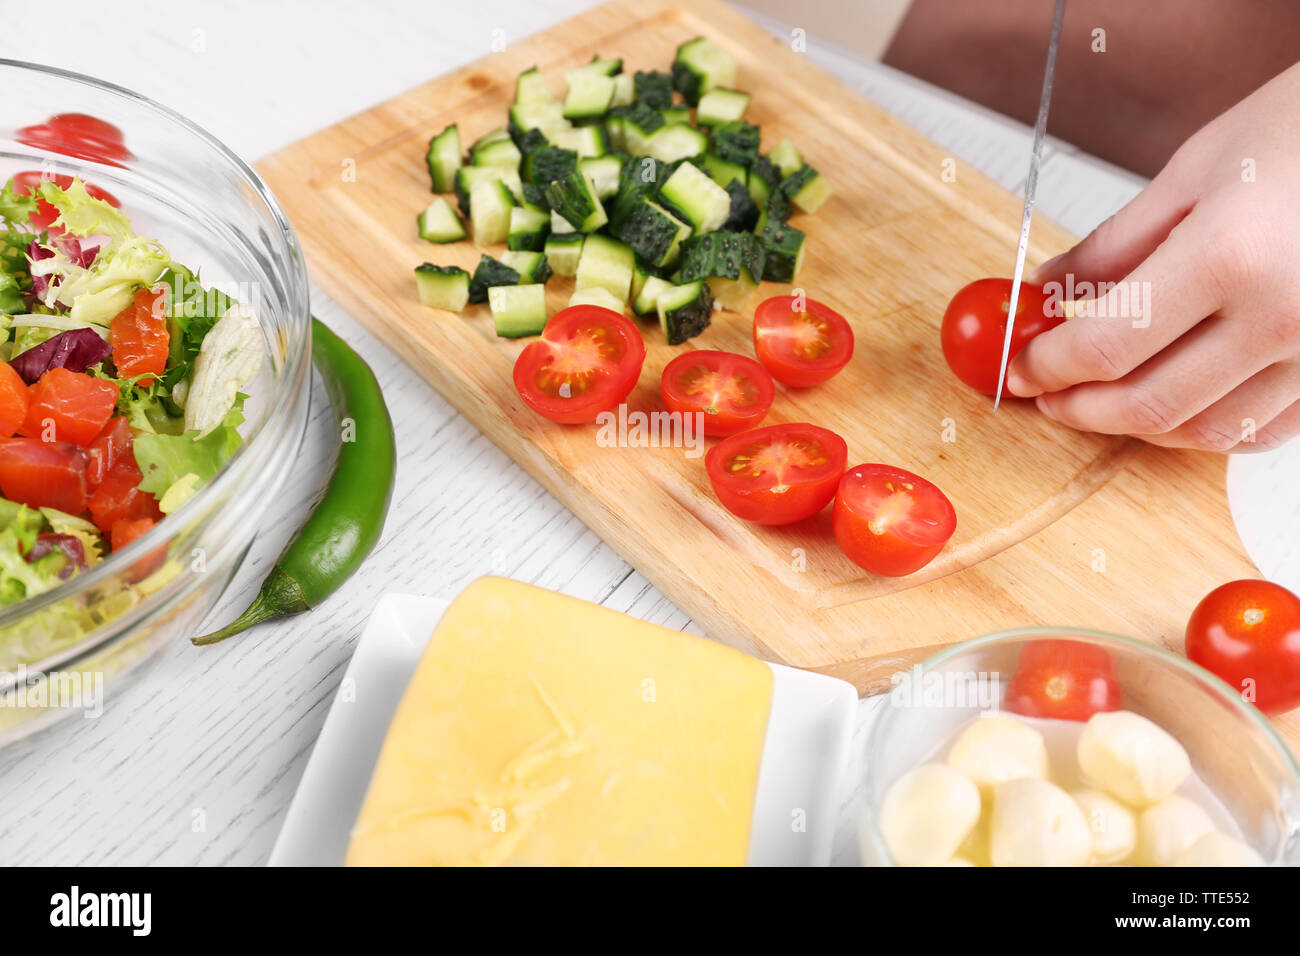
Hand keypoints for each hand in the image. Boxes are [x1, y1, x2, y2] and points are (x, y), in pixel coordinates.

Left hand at [1007, 61, 1299, 452]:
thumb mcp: (1195, 169)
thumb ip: (1114, 245)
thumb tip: (1049, 291)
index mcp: (1231, 256)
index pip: (1106, 347)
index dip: (1048, 366)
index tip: (1021, 365)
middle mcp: (1281, 316)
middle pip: (1147, 405)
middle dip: (1078, 408)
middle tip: (1044, 392)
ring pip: (1202, 431)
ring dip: (1135, 425)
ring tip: (1097, 397)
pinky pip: (1259, 431)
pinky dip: (1201, 428)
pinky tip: (1170, 399)